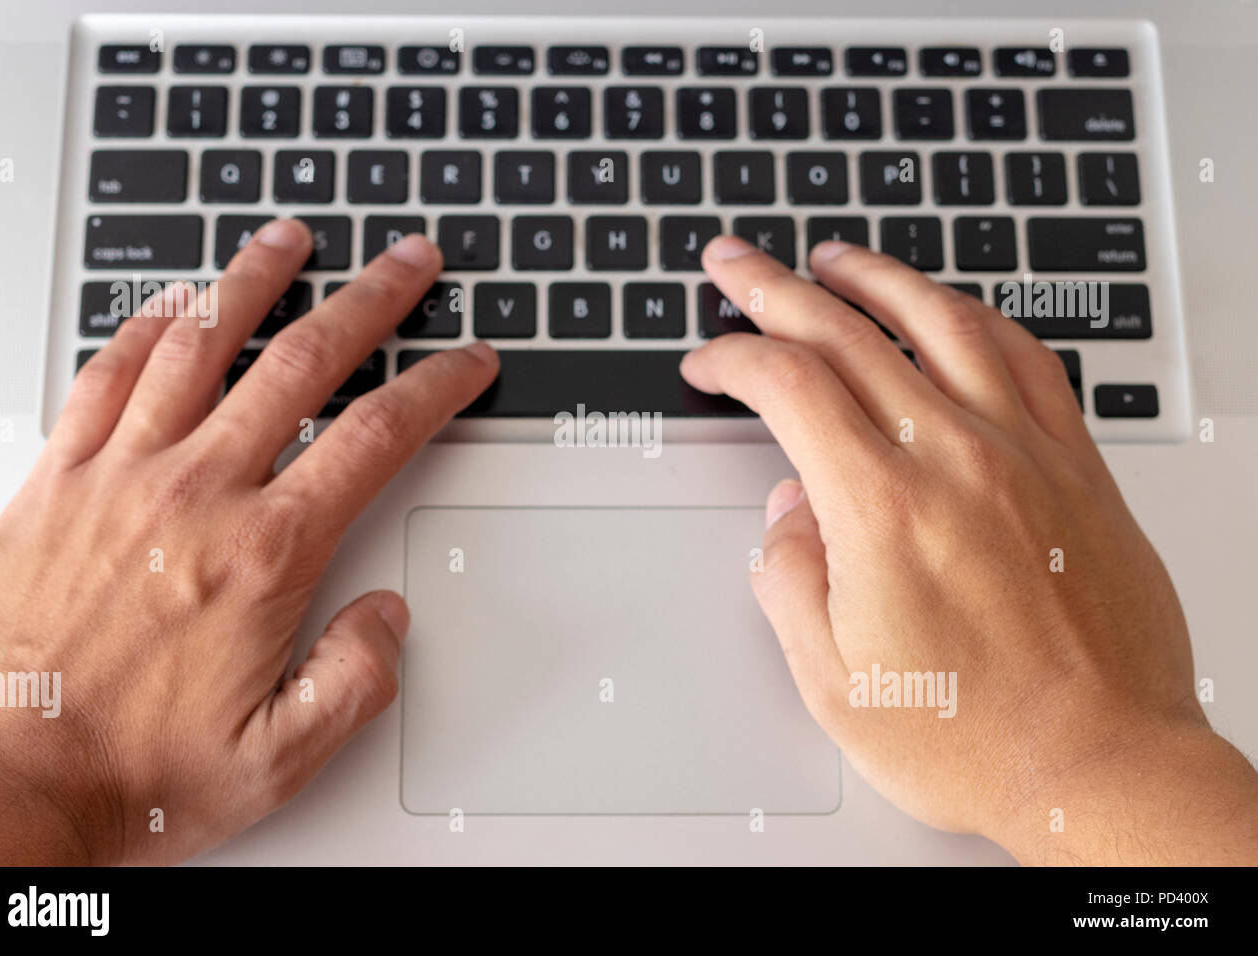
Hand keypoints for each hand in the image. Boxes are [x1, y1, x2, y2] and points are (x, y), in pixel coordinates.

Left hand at [0, 221, 496, 863]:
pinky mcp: (58, 480)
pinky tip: (176, 302)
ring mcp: (121, 475)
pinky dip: (148, 324)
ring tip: (291, 239)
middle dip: (373, 300)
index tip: (467, 363)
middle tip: (409, 261)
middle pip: (305, 362)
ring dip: (257, 281)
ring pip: (204, 343)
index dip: (437, 385)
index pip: (377, 436)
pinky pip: (108, 372)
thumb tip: (388, 617)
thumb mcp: (276, 761)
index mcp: (263, 553)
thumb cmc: (128, 770)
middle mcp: (196, 494)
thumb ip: (353, 684)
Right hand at [684, 235, 1257, 864]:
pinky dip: (976, 317)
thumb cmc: (975, 737)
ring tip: (833, 258)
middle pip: (846, 334)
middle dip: (773, 287)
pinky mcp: (1076, 467)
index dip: (732, 358)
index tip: (709, 361)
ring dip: (875, 278)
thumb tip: (789, 511)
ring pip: (940, 322)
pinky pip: (1026, 358)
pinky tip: (951, 309)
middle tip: (735, 261)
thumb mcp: (832, 681)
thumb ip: (789, 577)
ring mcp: (1024, 455)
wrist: (1101, 767)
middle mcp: (955, 461)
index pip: (788, 385)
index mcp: (883, 510)